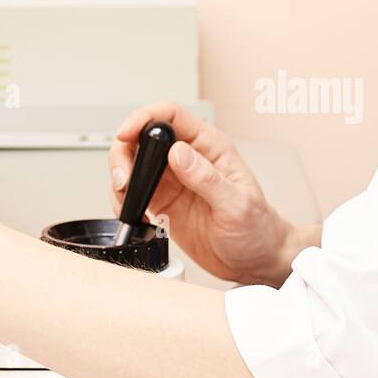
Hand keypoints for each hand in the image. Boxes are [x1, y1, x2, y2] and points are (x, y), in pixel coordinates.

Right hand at [108, 102, 308, 287]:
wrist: (255, 261)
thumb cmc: (257, 229)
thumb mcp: (238, 205)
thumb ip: (207, 178)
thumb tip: (178, 153)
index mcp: (208, 146)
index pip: (170, 115)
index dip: (144, 117)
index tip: (126, 132)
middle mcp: (186, 158)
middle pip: (142, 137)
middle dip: (123, 153)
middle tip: (123, 179)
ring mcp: (171, 180)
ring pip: (132, 164)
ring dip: (121, 179)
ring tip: (126, 200)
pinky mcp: (161, 202)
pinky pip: (133, 192)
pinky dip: (123, 201)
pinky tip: (133, 215)